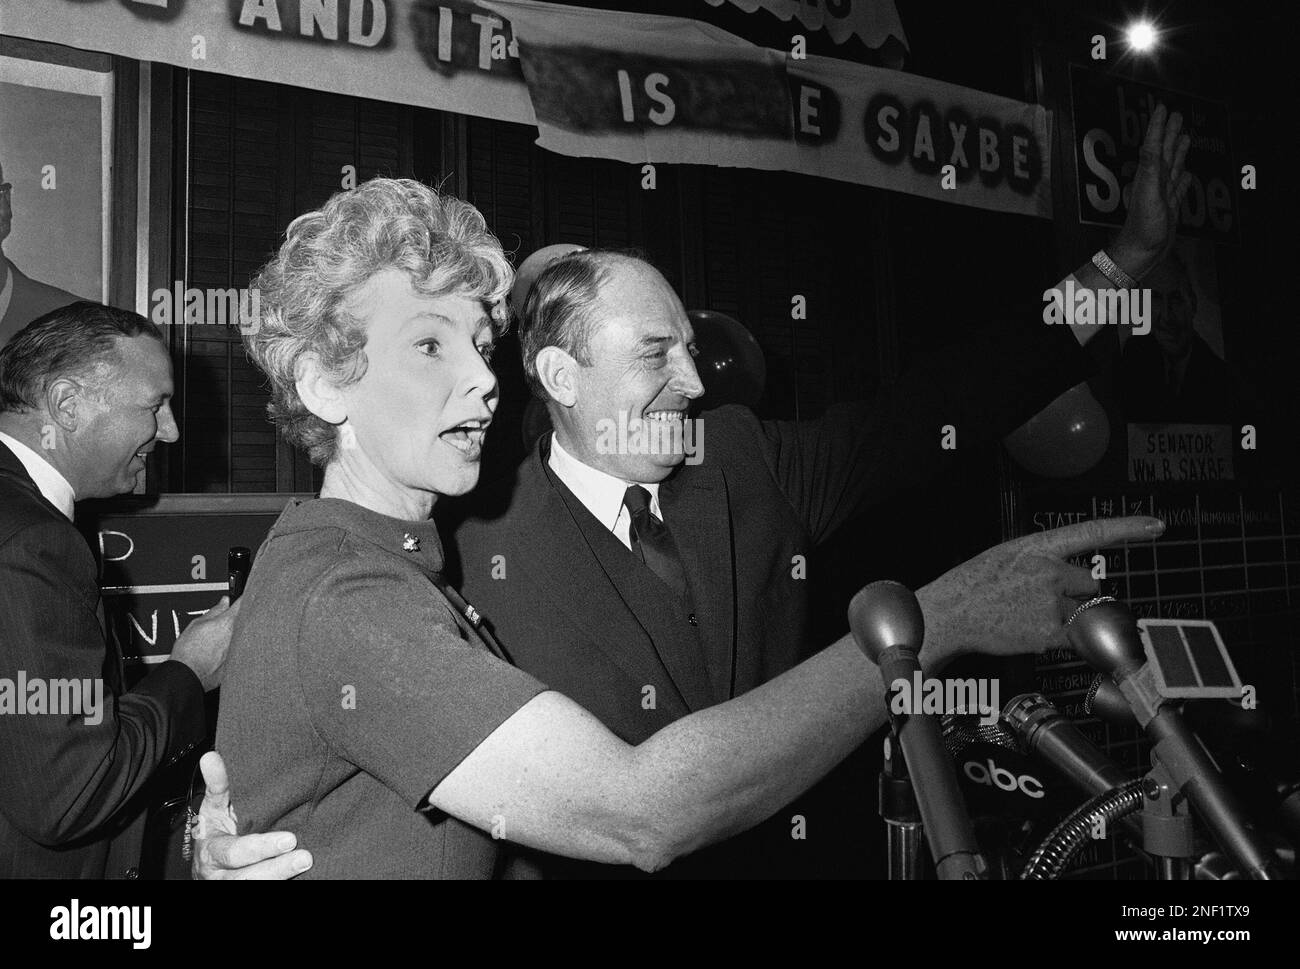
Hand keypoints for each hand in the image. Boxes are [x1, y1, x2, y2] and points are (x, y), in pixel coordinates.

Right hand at [171, 596, 238, 691]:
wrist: (189, 675)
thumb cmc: (189, 652)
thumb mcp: (196, 624)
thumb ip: (214, 611)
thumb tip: (224, 602)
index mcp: (228, 622)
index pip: (242, 602)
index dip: (243, 597)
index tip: (243, 595)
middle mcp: (238, 635)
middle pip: (245, 619)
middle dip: (240, 616)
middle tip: (228, 619)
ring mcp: (239, 648)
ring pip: (243, 635)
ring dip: (237, 633)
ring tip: (219, 639)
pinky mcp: (238, 661)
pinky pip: (240, 649)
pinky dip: (235, 647)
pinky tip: (220, 651)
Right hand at [191, 751, 312, 879]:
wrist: (211, 864)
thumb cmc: (217, 830)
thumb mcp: (214, 807)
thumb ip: (217, 785)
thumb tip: (210, 756)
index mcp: (212, 851)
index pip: (234, 852)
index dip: (260, 848)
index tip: (289, 840)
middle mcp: (220, 875)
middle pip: (247, 877)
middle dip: (276, 868)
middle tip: (304, 857)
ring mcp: (235, 886)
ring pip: (257, 886)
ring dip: (282, 876)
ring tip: (306, 862)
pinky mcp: (251, 888)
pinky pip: (267, 888)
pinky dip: (284, 883)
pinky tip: (304, 877)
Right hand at [917, 516, 1164, 661]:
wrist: (950, 613)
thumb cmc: (973, 585)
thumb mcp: (1006, 556)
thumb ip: (1042, 561)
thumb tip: (1073, 577)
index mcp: (1037, 546)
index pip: (1091, 532)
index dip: (1128, 528)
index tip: (1157, 526)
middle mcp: (1049, 571)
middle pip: (1090, 584)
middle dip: (1076, 596)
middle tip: (1041, 602)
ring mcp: (1050, 602)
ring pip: (1083, 612)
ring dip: (1068, 618)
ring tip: (1030, 618)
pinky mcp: (1050, 632)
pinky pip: (1076, 637)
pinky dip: (1064, 639)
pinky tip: (1033, 633)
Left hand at [1112, 103, 1193, 278]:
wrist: (1141, 251)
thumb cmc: (1143, 226)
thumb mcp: (1147, 194)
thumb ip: (1150, 170)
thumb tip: (1151, 146)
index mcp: (1149, 175)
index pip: (1154, 144)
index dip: (1158, 126)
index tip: (1162, 108)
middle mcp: (1155, 181)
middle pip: (1164, 151)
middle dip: (1169, 132)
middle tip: (1176, 114)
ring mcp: (1163, 194)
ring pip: (1173, 166)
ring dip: (1178, 150)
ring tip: (1184, 136)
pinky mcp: (1170, 207)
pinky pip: (1179, 188)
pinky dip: (1184, 179)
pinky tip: (1187, 174)